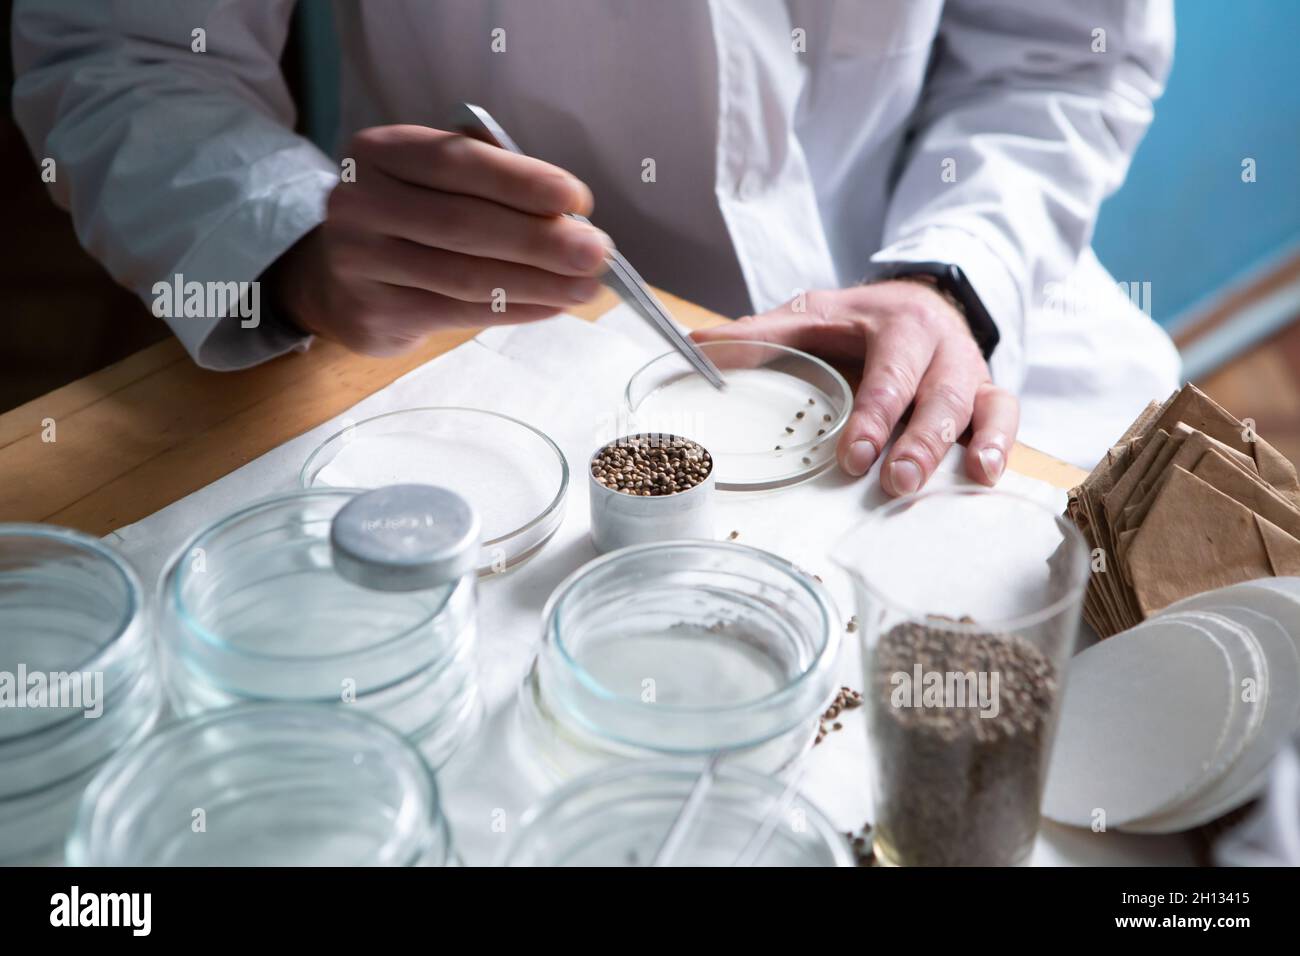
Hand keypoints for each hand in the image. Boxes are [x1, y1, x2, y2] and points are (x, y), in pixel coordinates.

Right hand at [268, 125, 609, 354]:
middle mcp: (360, 202)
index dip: (521, 182)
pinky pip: (458, 312)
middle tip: (597, 253)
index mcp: (380, 152)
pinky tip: (551, 307)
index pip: (457, 162)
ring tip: (586, 287)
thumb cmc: (408, 219)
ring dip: (536, 283)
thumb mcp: (432, 179)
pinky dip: (512, 311)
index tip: (577, 200)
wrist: (339, 279)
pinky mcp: (374, 312)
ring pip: (464, 275)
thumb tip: (569, 210)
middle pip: (464, 224)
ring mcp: (360, 261)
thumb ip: (489, 177)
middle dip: (540, 240)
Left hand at [692, 282, 1018, 494]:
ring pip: (975, 404)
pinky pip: (1006, 412)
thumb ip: (762, 335)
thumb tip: (696, 346)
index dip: (874, 413)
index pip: (887, 371)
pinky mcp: (988, 390)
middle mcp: (939, 345)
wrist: (923, 297)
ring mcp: (967, 369)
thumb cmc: (860, 319)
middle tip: (895, 480)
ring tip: (942, 483)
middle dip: (918, 439)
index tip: (853, 455)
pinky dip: (1003, 441)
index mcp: (896, 324)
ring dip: (956, 446)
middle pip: (936, 392)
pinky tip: (986, 473)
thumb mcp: (813, 315)